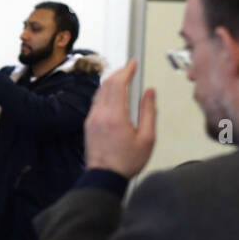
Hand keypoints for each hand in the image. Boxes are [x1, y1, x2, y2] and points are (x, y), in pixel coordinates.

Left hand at [85, 59, 156, 179]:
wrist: (104, 177)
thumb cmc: (126, 162)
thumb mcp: (147, 138)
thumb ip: (149, 112)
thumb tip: (149, 92)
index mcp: (115, 116)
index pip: (118, 83)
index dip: (126, 70)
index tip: (133, 63)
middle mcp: (100, 114)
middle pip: (107, 84)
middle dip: (119, 73)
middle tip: (129, 68)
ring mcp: (92, 119)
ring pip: (99, 92)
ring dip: (111, 82)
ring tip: (123, 78)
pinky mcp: (88, 124)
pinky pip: (96, 101)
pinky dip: (105, 93)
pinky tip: (113, 95)